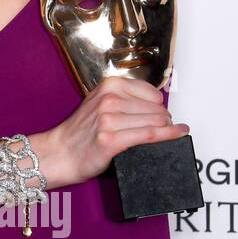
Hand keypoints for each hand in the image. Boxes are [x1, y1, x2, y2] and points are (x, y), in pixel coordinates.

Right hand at [44, 76, 189, 186]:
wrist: (59, 153)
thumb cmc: (80, 132)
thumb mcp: (99, 103)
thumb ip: (125, 99)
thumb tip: (159, 106)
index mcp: (109, 85)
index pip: (152, 93)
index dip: (159, 106)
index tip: (159, 114)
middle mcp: (109, 99)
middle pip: (157, 108)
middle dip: (164, 119)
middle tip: (159, 128)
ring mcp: (109, 119)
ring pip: (157, 121)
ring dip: (167, 129)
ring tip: (166, 134)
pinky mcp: (112, 139)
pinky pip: (151, 134)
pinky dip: (169, 135)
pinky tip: (178, 134)